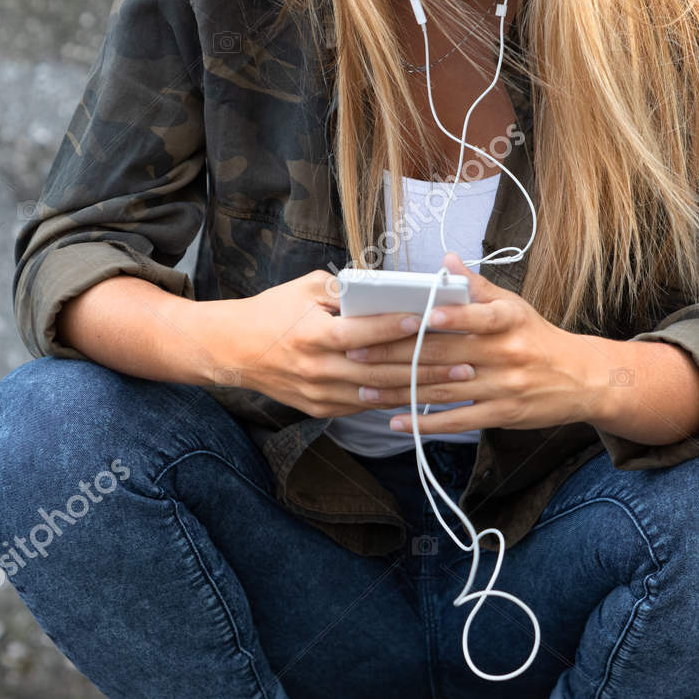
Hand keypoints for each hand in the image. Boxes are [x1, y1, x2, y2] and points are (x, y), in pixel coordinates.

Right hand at [232, 268, 477, 418]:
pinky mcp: (320, 410)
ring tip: (457, 381)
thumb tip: (386, 289)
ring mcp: (320, 394)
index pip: (365, 332)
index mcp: (314, 335)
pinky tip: (425, 394)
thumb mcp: (304, 288)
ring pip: (379, 395)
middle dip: (427, 367)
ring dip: (421, 389)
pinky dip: (396, 401)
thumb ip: (344, 291)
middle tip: (466, 361)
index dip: (398, 327)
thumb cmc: (272, 312)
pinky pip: (365, 407)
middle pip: (382, 370)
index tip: (430, 320)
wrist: (232, 350)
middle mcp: (318, 369)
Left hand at [340, 251, 603, 433]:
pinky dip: (426, 422)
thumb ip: (477, 287)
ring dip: (400, 390)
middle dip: (396, 353)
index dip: (450, 315)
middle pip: (444, 353)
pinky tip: (397, 422)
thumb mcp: (514, 306)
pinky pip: (458, 420)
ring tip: (364, 388)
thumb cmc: (537, 337)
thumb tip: (447, 260)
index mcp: (508, 320)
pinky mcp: (502, 414)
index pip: (477, 316)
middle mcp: (506, 353)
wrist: (581, 379)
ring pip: (444, 388)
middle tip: (357, 351)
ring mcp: (503, 386)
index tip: (416, 315)